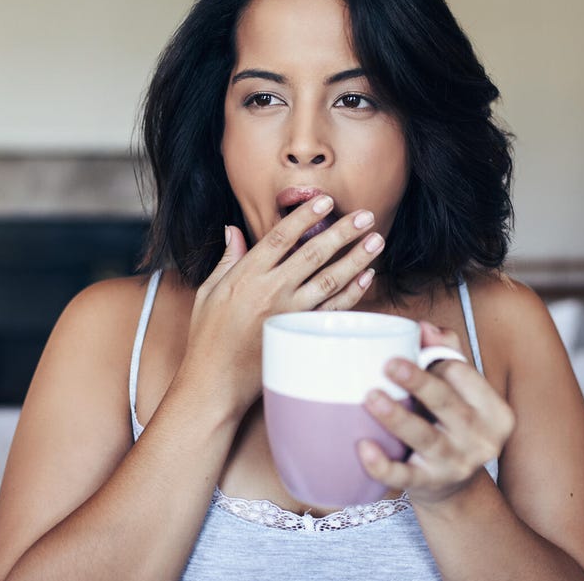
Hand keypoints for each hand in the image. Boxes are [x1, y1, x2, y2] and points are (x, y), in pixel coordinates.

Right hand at [179, 196, 385, 417]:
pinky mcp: (300, 335)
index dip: (305, 216)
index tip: (325, 200)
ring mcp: (288, 313)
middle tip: (366, 216)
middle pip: (313, 253)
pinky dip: (352, 293)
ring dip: (356, 259)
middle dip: (343, 231)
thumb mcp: (207, 292)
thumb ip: (226, 260)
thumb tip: (233, 230)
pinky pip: (332, 310)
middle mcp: (270, 290)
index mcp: (246, 275)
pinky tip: (366, 278)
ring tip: (376, 241)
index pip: (281, 236)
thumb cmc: (207, 338)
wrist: (214, 382)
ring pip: (330, 280)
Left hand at [357, 322, 514, 505]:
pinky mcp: (429, 485)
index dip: (435, 363)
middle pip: (448, 404)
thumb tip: (424, 327)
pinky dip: (383, 465)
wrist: (456, 489)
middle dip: (420, 383)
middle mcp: (481, 439)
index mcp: (494, 412)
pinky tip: (363, 448)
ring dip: (398, 418)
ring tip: (371, 398)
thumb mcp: (462, 393)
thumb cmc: (453, 425)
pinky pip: (404, 476)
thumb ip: (447, 355)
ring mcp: (456, 465)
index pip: (463, 377)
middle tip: (390, 365)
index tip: (406, 355)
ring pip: (425, 438)